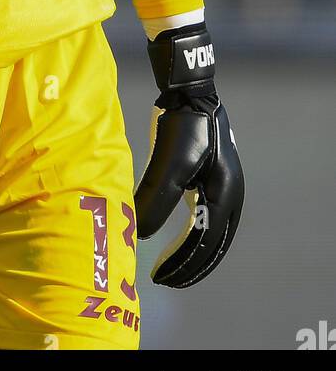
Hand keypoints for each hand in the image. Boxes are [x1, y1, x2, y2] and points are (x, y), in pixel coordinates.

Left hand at [134, 23, 244, 287]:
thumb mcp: (169, 165)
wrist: (190, 91)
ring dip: (191, 249)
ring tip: (170, 265)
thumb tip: (141, 235)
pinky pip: (204, 213)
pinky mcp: (211, 174)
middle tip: (165, 280)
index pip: (205, 244)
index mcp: (224, 197)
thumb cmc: (182, 126)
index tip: (160, 278)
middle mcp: (229, 195)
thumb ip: (156, 201)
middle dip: (190, 264)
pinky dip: (191, 231)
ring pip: (209, 230)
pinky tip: (175, 235)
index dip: (183, 264)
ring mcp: (222, 185)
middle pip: (212, 242)